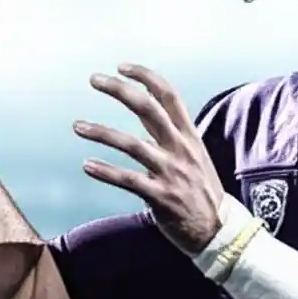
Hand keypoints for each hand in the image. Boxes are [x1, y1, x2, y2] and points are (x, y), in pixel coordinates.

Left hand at [74, 64, 223, 254]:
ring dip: (102, 132)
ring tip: (78, 126)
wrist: (220, 231)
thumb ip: (172, 135)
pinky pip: (129, 180)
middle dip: (120, 90)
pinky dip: (106, 172)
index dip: (145, 77)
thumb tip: (148, 114)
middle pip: (148, 109)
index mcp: (189, 136)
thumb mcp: (195, 156)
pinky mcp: (161, 197)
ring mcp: (171, 173)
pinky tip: (87, 165)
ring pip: (132, 144)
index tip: (122, 67)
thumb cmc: (201, 192)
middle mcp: (180, 149)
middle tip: (94, 79)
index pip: (168, 95)